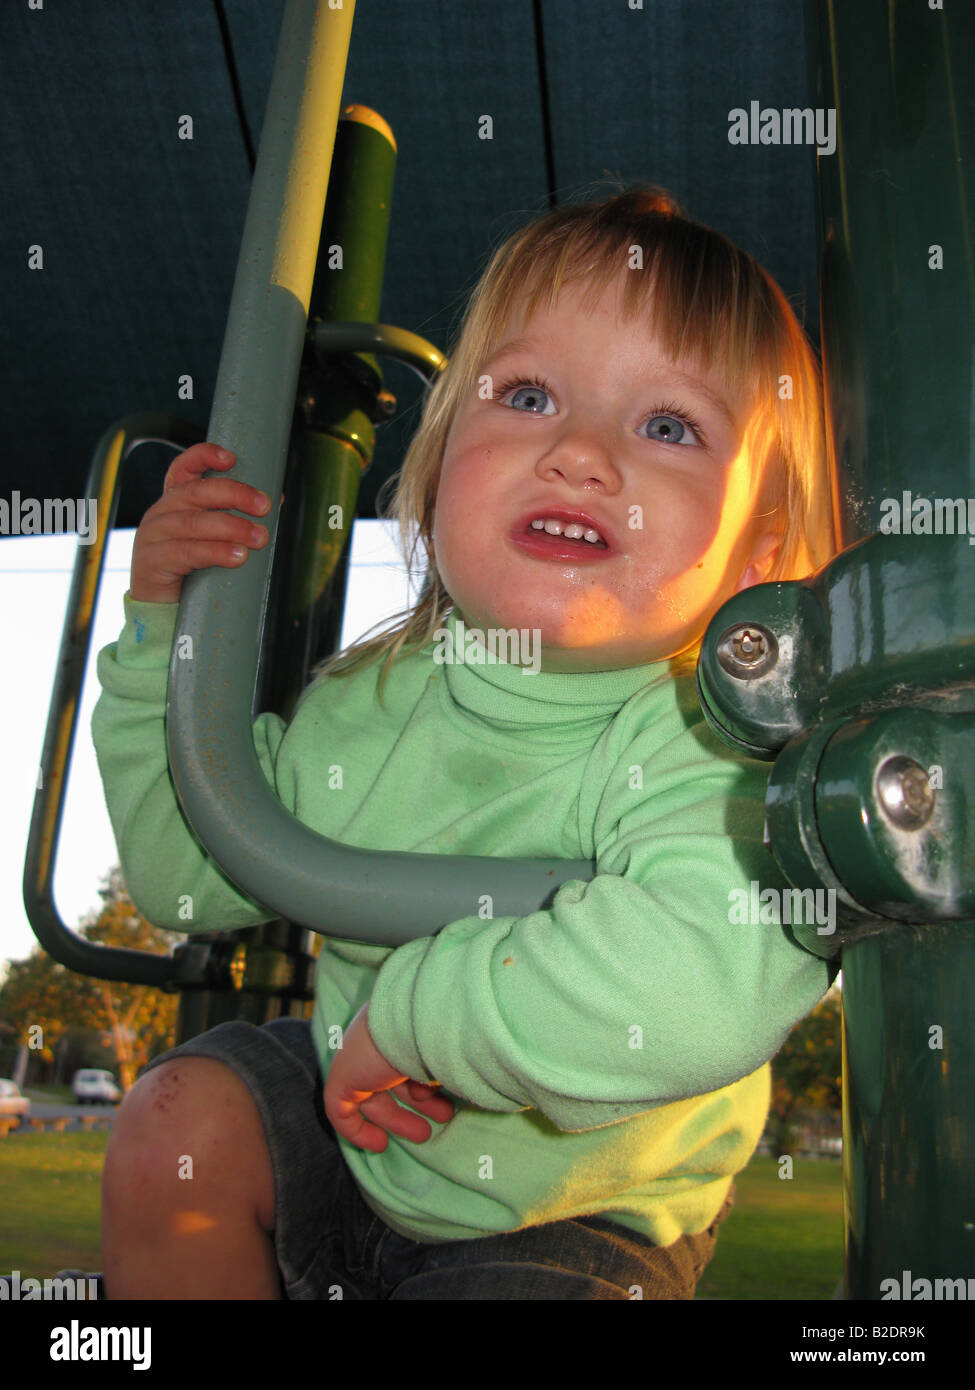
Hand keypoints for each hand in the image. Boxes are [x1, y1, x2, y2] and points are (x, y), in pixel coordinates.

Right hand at [130, 441, 271, 603]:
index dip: (204, 456)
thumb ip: (236, 517)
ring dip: (231, 527)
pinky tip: (237, 556)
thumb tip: (277, 499)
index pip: (183, 468)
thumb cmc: (193, 570)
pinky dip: (215, 552)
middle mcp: (160, 512)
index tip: (231, 457)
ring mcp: (152, 536)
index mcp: (174, 500)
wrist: (161, 611)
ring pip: (193, 523)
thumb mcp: (212, 539)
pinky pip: (185, 552)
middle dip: (234, 494)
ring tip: (259, 537)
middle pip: (195, 492)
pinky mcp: (150, 562)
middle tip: (265, 506)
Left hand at [323, 1004, 453, 1152]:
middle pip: (394, 1077)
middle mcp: (378, 1038)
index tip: (442, 1095)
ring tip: (424, 1135)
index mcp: (400, 1026)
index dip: (424, 1081)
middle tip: (443, 1117)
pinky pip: (342, 1110)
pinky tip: (379, 1145)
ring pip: (374, 1094)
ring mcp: (358, 1057)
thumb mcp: (447, 1052)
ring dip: (398, 1118)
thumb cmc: (439, 1034)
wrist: (414, 1022)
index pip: (407, 1058)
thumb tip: (434, 1089)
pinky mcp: (341, 1078)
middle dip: (419, 1102)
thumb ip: (441, 1070)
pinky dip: (357, 1130)